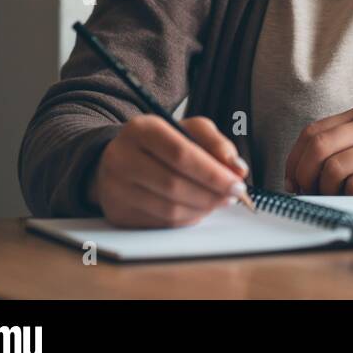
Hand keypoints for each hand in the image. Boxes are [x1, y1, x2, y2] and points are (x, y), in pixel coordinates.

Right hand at [89, 116, 249, 227]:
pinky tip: (198, 209)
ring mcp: (115, 188)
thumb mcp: (191, 131)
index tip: (238, 183)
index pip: (180, 154)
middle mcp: (121, 157)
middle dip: (211, 194)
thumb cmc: (164, 144)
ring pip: (168, 209)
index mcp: (141, 129)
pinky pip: (161, 223)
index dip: (213, 173)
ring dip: (202, 209)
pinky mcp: (117, 213)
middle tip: (234, 195)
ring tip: (219, 201)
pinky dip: (187, 219)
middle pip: (174, 184)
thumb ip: (217, 144)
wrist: (123, 159)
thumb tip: (238, 169)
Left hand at [283, 103, 352, 194]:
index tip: (292, 178)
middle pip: (318, 148)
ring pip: (334, 169)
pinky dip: (346, 196)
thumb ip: (347, 139)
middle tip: (304, 191)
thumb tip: (306, 167)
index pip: (313, 132)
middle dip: (303, 175)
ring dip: (324, 190)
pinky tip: (352, 198)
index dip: (295, 158)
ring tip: (330, 196)